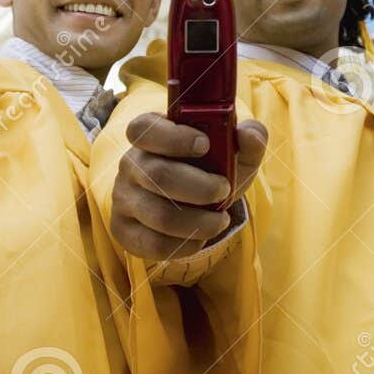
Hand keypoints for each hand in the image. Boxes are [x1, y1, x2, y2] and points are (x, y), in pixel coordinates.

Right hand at [111, 113, 267, 261]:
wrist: (194, 202)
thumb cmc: (212, 168)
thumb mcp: (234, 151)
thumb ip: (249, 138)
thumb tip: (249, 136)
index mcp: (151, 134)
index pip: (144, 129)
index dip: (173, 137)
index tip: (205, 144)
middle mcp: (131, 163)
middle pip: (158, 175)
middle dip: (200, 187)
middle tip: (224, 189)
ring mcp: (124, 198)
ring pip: (159, 215)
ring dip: (199, 221)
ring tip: (220, 219)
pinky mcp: (124, 230)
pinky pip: (153, 244)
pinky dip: (185, 245)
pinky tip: (201, 237)